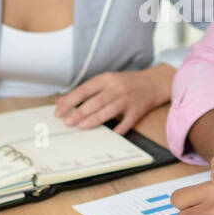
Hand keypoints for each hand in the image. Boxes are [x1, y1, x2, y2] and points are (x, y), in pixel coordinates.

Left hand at [54, 63, 173, 134]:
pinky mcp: (137, 111)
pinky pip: (127, 122)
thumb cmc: (125, 83)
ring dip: (94, 119)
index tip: (59, 112)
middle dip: (79, 112)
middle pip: (95, 101)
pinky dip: (119, 129)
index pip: (84, 90)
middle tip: (67, 122)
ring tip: (81, 126)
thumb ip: (84, 91)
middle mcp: (116, 88)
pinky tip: (110, 135)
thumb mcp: (105, 81)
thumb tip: (60, 102)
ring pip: (109, 111)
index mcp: (106, 79)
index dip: (70, 101)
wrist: (154, 82)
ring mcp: (128, 100)